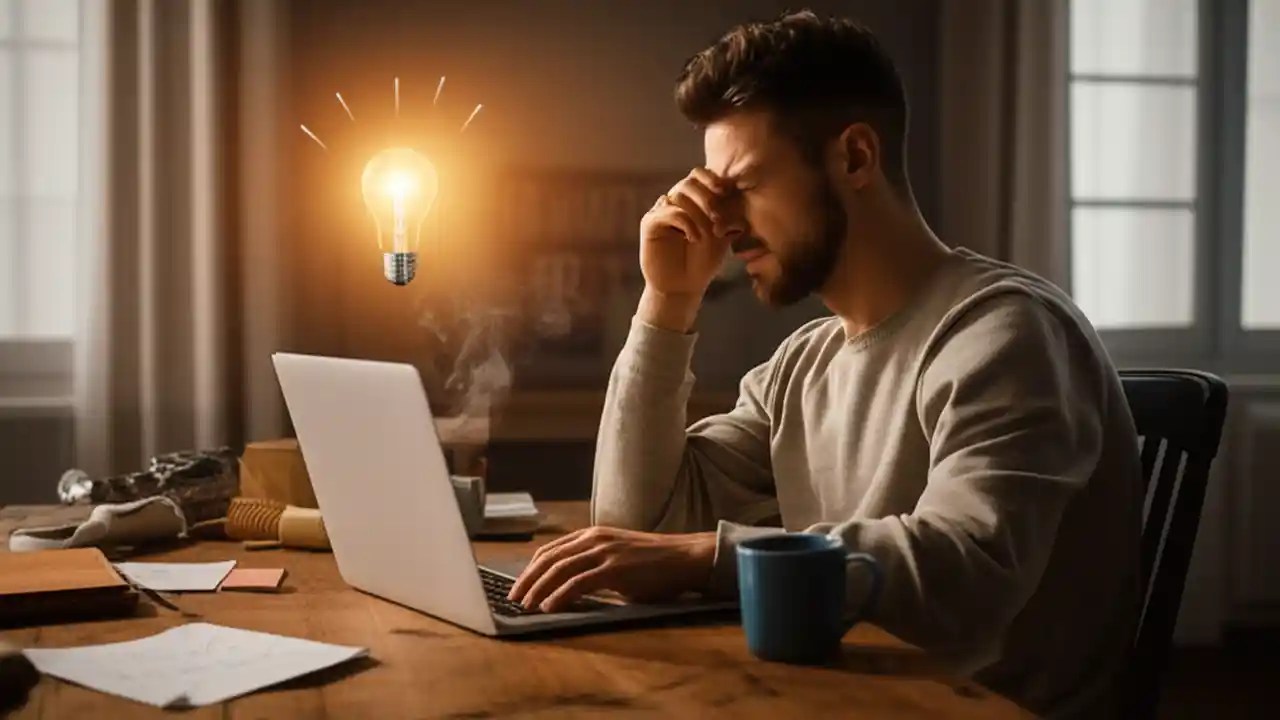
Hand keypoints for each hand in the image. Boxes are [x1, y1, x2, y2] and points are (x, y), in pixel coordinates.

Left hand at [507, 526, 717, 612]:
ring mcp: (604, 552)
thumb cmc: (655, 562)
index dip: (531, 568)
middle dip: (527, 579)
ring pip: (559, 569)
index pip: (552, 549)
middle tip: (513, 598)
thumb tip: (572, 587)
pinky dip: (559, 595)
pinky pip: (578, 583)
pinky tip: (548, 606)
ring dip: (538, 589)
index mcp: (593, 534)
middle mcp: (595, 538)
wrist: (684, 557)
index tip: (520, 584)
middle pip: (549, 558)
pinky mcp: (614, 569)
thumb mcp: (618, 556)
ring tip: (525, 605)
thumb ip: (595, 565)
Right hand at [637, 169, 741, 329]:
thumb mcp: (722, 236)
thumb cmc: (703, 262)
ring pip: (679, 194)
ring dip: (698, 214)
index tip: (726, 192)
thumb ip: (730, 215)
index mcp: (692, 200)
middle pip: (689, 182)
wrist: (683, 287)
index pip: (699, 175)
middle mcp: (675, 202)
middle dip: (707, 198)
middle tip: (718, 218)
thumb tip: (740, 192)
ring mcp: (661, 211)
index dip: (712, 179)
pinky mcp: (650, 223)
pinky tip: (694, 238)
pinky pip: (669, 211)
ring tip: (707, 235)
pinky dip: (686, 223)